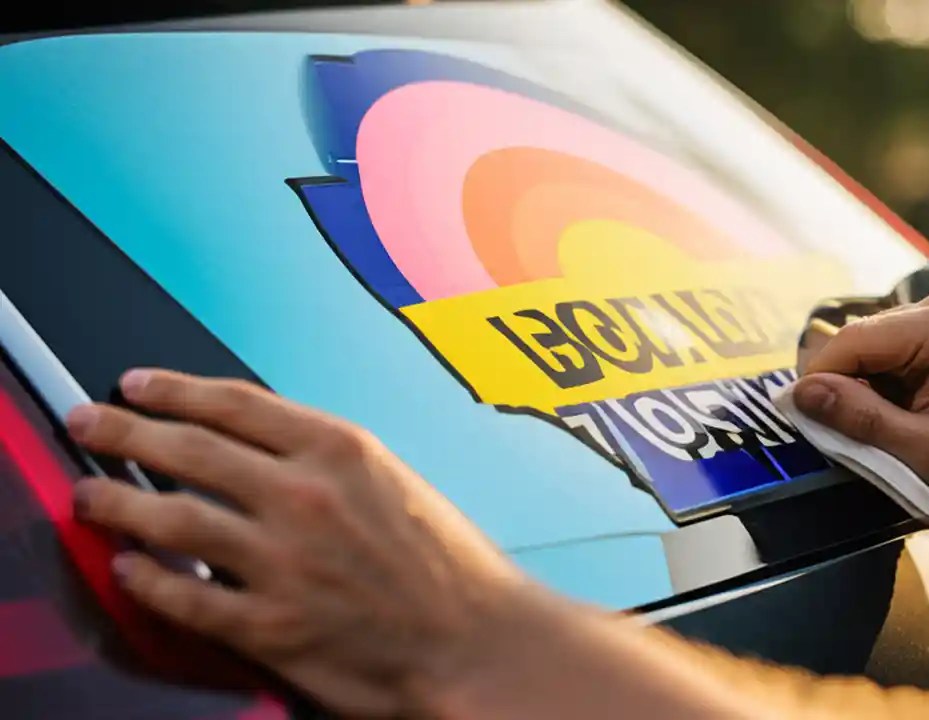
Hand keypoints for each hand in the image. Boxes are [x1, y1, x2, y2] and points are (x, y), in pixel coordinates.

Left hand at [67, 370, 529, 717]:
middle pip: (188, 450)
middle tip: (89, 421)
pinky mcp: (271, 626)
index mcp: (341, 451)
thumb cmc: (447, 566)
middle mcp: (305, 496)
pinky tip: (127, 571)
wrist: (479, 641)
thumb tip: (257, 452)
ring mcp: (283, 561)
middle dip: (124, 431)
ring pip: (173, 519)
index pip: (235, 404)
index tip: (138, 385)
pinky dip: (146, 583)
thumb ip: (326, 461)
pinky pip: (186, 599)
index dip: (175, 389)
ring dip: (117, 503)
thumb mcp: (394, 481)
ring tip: (90, 496)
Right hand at [793, 290, 928, 513]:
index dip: (820, 383)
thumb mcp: (921, 451)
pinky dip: (871, 389)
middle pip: (852, 343)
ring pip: (858, 350)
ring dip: (856, 391)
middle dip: (840, 389)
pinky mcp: (926, 332)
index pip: (850, 342)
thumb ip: (858, 418)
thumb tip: (799, 394)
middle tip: (850, 437)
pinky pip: (874, 355)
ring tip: (883, 430)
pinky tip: (894, 415)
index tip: (808, 423)